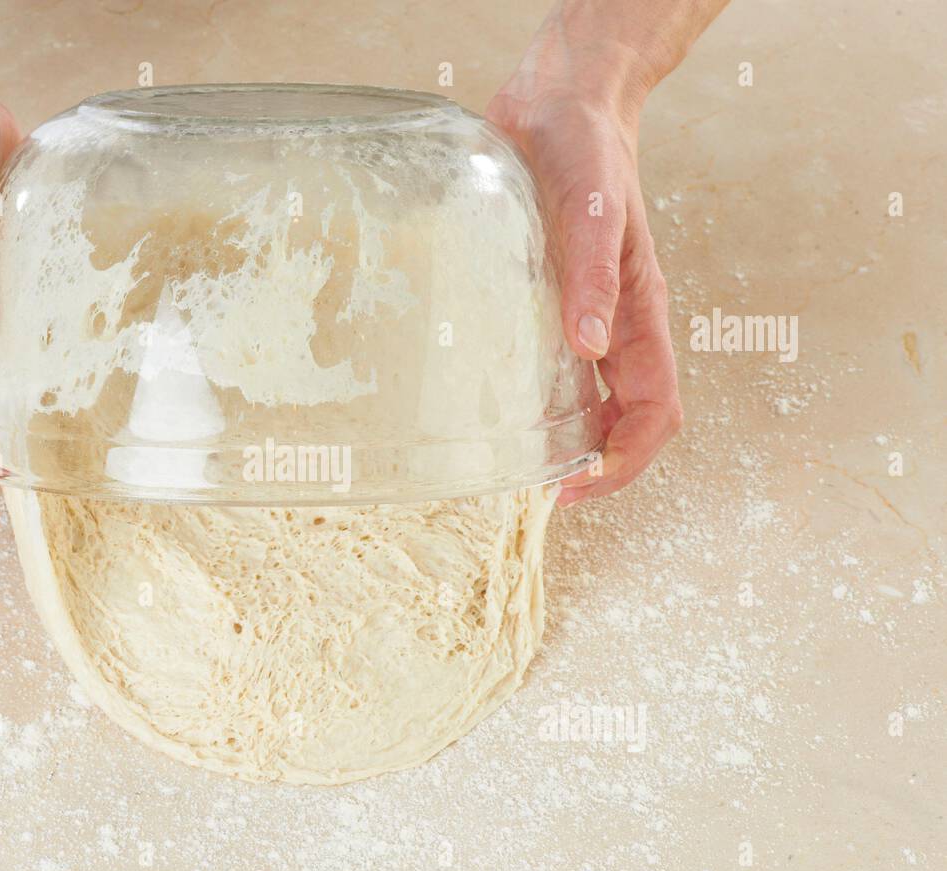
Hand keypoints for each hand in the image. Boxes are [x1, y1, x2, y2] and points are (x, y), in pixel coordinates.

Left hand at [487, 26, 684, 505]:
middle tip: (535, 492)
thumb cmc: (588, 152)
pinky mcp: (546, 304)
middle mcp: (612, 327)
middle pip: (622, 422)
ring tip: (512, 466)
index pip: (653, 413)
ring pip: (586, 403)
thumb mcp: (594, 211)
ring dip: (562, 442)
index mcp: (638, 316)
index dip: (622, 462)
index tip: (572, 488)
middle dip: (591, 467)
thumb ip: (594, 276)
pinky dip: (528, 401)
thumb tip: (588, 348)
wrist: (560, 106)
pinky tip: (489, 409)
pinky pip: (546, 369)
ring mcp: (580, 319)